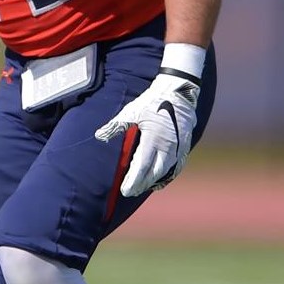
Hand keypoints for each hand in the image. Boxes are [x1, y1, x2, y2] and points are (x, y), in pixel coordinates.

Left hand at [94, 71, 199, 195]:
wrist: (178, 92)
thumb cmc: (152, 102)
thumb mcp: (132, 111)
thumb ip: (116, 126)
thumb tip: (99, 136)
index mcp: (153, 139)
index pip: (142, 166)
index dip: (133, 180)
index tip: (124, 190)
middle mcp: (167, 146)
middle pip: (154, 173)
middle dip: (141, 184)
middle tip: (129, 191)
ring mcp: (178, 148)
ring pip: (166, 172)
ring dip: (153, 182)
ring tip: (141, 187)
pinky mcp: (184, 146)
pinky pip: (177, 167)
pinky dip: (167, 177)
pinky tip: (159, 181)